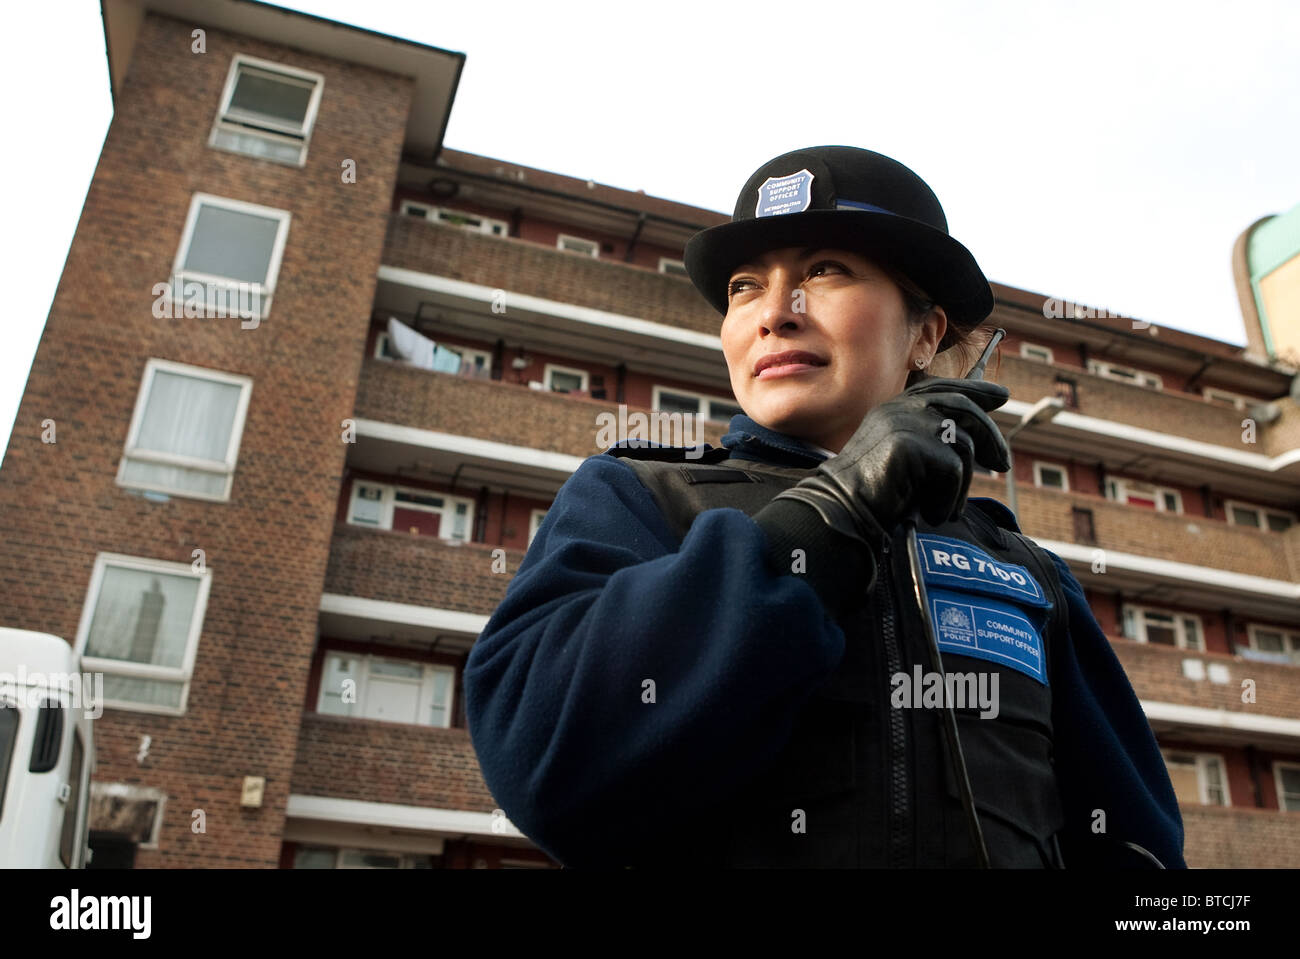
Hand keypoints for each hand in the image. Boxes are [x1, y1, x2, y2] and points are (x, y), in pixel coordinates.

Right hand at [774, 377, 1011, 546]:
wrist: (843, 509)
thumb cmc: (873, 492)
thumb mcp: (904, 456)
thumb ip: (929, 438)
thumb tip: (973, 436)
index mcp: (896, 407)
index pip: (944, 388)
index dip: (976, 389)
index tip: (1001, 395)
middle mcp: (900, 408)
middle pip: (963, 409)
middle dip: (991, 436)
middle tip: (1004, 464)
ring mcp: (904, 423)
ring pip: (963, 446)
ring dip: (961, 486)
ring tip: (944, 508)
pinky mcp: (909, 445)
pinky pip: (953, 471)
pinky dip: (947, 499)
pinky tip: (930, 512)